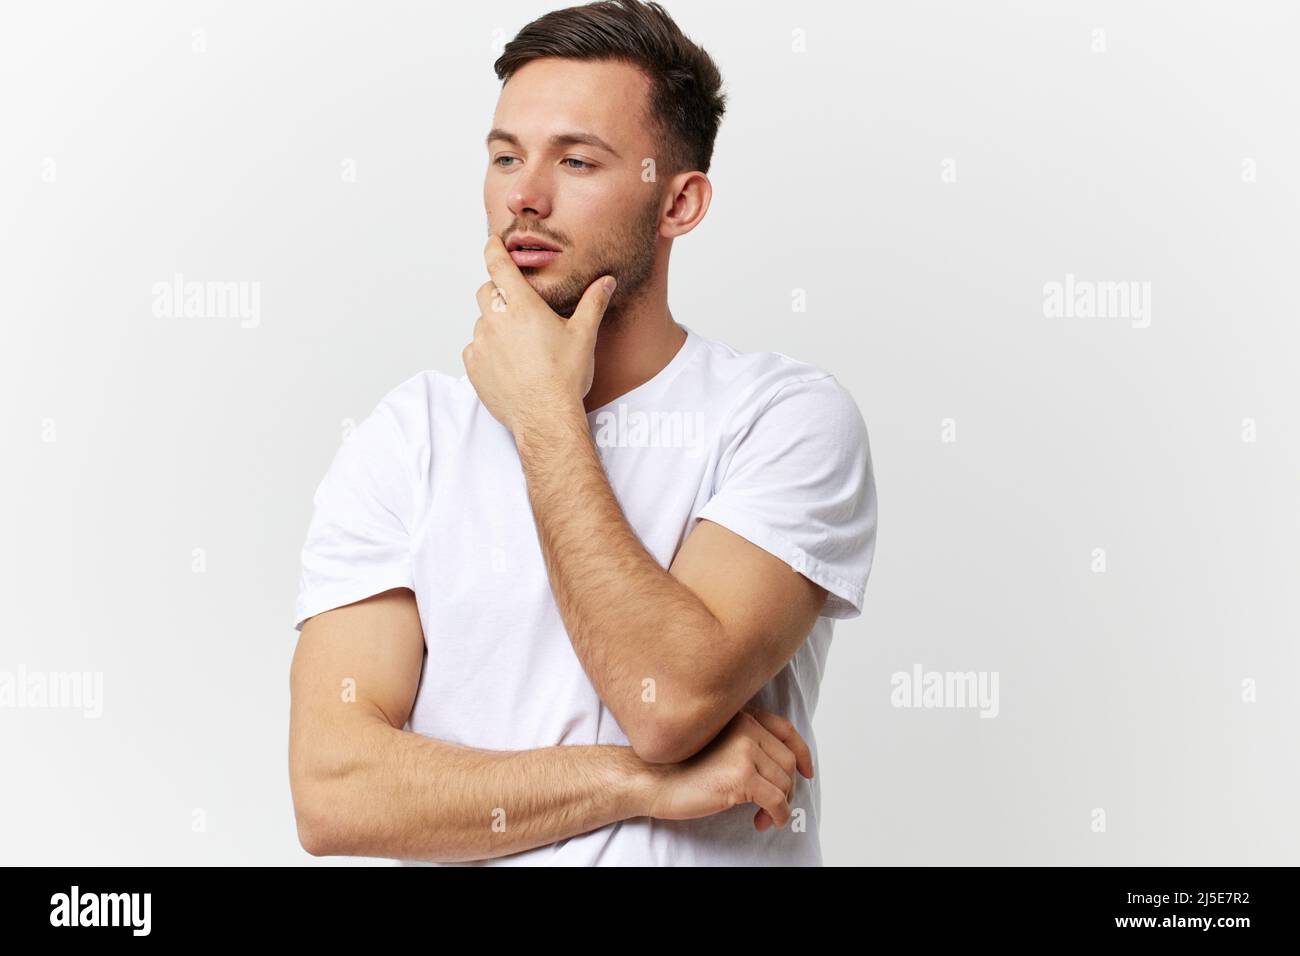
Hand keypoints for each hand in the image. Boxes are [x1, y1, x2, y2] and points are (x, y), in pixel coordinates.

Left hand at [463, 235, 615, 433]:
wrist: (545, 418)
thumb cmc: (565, 377)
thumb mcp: (584, 336)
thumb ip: (593, 303)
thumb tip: (606, 282)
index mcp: (522, 306)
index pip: (499, 266)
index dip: (493, 249)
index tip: (491, 242)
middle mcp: (496, 320)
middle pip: (485, 292)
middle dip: (497, 293)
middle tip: (518, 309)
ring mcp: (481, 345)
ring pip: (481, 323)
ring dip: (494, 326)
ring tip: (519, 347)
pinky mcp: (474, 367)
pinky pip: (475, 350)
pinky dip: (487, 351)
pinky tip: (508, 364)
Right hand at [636, 707, 813, 830]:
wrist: (650, 778)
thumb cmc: (676, 765)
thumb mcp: (712, 742)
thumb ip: (742, 744)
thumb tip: (775, 771)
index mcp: (740, 716)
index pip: (785, 730)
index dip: (802, 753)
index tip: (806, 772)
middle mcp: (746, 728)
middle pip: (787, 761)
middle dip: (787, 787)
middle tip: (772, 806)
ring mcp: (745, 751)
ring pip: (785, 782)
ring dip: (780, 804)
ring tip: (762, 817)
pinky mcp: (742, 777)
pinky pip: (777, 801)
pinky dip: (777, 816)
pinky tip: (764, 822)